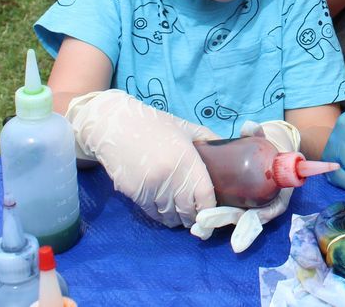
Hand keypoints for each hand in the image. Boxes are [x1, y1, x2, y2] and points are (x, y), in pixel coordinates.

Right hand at [65, 89, 219, 227]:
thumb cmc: (154, 124)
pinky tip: (166, 213)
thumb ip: (208, 138)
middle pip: (188, 209)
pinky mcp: (133, 192)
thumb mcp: (186, 127)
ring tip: (183, 217)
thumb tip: (230, 148)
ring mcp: (149, 186)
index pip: (204, 194)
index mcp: (186, 158)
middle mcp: (169, 175)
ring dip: (178, 219)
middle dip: (195, 217)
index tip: (213, 212)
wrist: (115, 125)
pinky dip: (161, 216)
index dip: (210, 207)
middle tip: (200, 219)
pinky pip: (152, 213)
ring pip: (169, 215)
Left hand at [190, 120, 300, 252]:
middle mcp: (262, 209)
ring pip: (231, 221)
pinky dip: (212, 223)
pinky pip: (224, 218)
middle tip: (204, 220)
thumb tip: (249, 126)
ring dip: (214, 226)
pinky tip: (194, 227)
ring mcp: (247, 210)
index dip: (255, 219)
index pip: (267, 213)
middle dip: (225, 220)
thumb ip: (257, 134)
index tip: (242, 217)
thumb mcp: (266, 144)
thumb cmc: (268, 152)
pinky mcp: (235, 208)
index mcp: (276, 198)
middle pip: (244, 219)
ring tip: (195, 228)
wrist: (267, 157)